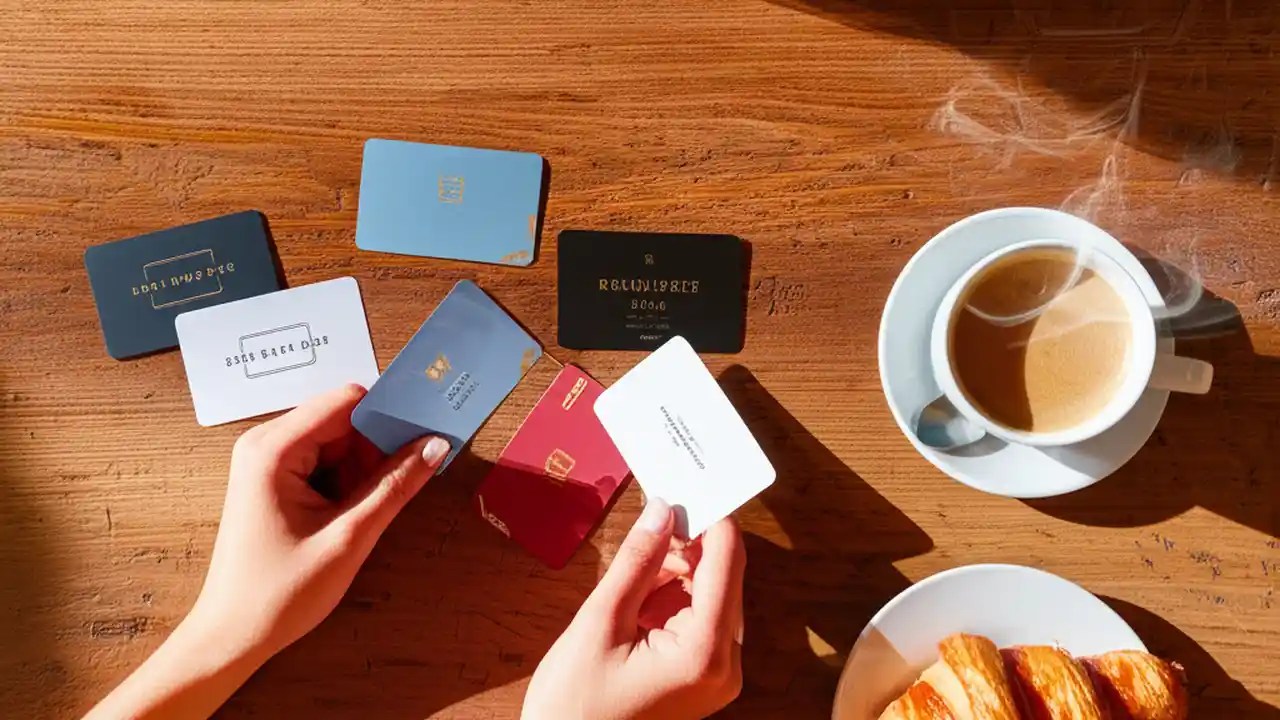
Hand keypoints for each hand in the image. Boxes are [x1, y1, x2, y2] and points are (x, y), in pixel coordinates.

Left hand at [191, 383, 449, 658]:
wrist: (232, 637)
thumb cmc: (279, 594)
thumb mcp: (349, 538)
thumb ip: (395, 487)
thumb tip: (436, 446)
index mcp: (273, 450)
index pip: (346, 402)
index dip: (388, 416)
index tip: (424, 435)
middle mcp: (265, 444)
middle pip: (343, 420)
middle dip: (377, 447)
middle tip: (400, 486)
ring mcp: (267, 462)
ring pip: (338, 443)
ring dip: (363, 470)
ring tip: (364, 514)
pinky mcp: (274, 481)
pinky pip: (324, 462)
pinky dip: (347, 482)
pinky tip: (351, 516)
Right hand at [522, 499, 745, 719]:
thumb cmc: (575, 708)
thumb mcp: (599, 624)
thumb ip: (636, 563)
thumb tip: (660, 511)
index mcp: (704, 653)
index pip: (726, 564)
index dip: (713, 518)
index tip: (695, 481)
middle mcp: (724, 666)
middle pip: (722, 579)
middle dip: (690, 542)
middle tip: (656, 509)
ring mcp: (714, 674)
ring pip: (709, 595)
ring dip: (677, 570)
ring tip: (635, 564)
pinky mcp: (700, 676)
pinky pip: (696, 618)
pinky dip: (672, 596)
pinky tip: (638, 593)